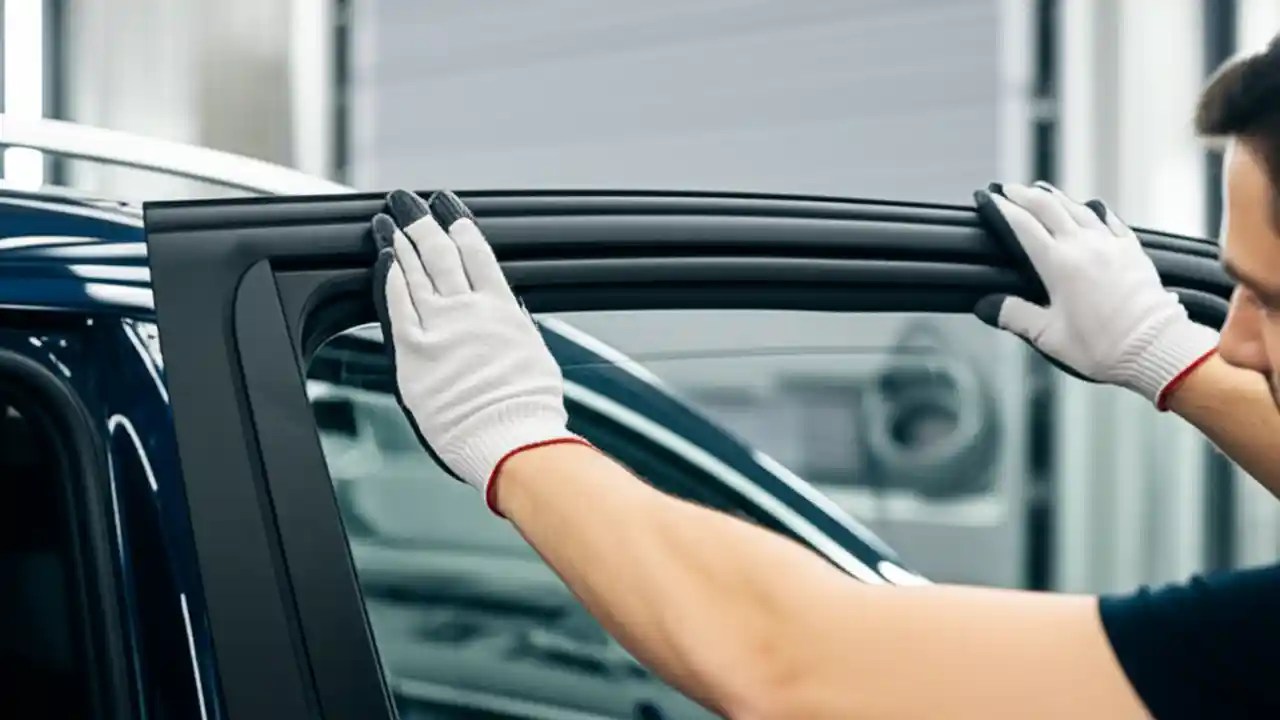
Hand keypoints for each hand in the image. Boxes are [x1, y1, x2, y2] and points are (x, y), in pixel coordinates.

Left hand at [371, 189, 585, 511]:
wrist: (511, 440)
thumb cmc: (528, 412)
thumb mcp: (535, 357)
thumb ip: (515, 329)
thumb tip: (509, 311)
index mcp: (502, 310)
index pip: (478, 254)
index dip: (461, 227)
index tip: (450, 210)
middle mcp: (469, 311)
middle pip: (442, 253)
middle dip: (424, 222)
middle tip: (410, 203)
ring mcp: (439, 328)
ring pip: (416, 272)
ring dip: (402, 243)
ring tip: (390, 222)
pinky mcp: (413, 352)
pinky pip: (397, 304)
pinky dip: (390, 278)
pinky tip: (383, 260)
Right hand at [972, 181, 1218, 407]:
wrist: (1154, 347)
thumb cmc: (1102, 345)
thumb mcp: (1048, 336)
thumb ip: (1015, 316)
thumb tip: (988, 305)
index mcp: (1058, 263)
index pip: (1022, 225)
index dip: (1002, 208)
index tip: (989, 198)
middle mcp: (1083, 245)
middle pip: (1049, 208)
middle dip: (1025, 195)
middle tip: (1009, 188)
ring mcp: (1110, 245)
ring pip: (1078, 208)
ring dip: (1057, 197)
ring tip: (1042, 190)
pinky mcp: (1132, 251)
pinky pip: (1110, 221)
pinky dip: (1094, 210)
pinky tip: (1091, 207)